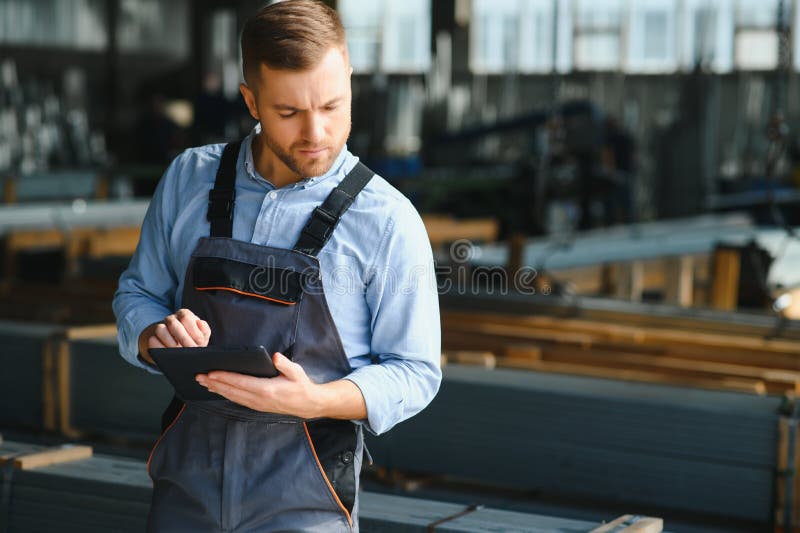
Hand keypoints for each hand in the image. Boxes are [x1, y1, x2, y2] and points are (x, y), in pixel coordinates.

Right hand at [138, 309, 210, 364]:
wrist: (181, 349)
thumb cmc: (194, 341)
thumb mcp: (202, 336)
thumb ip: (204, 330)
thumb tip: (200, 322)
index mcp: (185, 314)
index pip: (186, 317)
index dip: (193, 331)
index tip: (199, 344)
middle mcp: (171, 318)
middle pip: (173, 324)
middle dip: (183, 339)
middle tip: (190, 350)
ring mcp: (160, 327)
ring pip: (160, 329)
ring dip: (170, 343)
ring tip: (179, 351)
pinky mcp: (152, 338)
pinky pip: (152, 340)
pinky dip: (160, 348)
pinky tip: (168, 354)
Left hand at [195, 352, 322, 418]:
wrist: (307, 404)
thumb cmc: (301, 385)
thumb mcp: (297, 372)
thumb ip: (285, 365)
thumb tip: (275, 357)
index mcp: (267, 389)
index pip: (240, 382)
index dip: (225, 377)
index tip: (211, 373)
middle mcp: (259, 399)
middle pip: (232, 391)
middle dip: (214, 383)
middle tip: (199, 377)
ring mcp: (257, 404)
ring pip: (232, 396)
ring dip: (217, 389)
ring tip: (203, 383)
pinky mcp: (257, 406)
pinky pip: (237, 400)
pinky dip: (225, 394)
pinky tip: (217, 390)